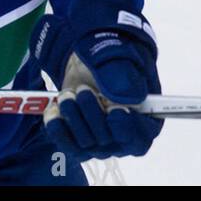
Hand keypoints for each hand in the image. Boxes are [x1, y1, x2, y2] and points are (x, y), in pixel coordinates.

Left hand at [31, 0, 162, 160]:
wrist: (90, 57)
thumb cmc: (113, 57)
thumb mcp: (119, 58)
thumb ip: (122, 76)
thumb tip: (126, 97)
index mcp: (146, 121)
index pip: (138, 141)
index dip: (125, 128)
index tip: (114, 108)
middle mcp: (123, 137)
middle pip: (107, 142)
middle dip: (92, 114)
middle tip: (84, 90)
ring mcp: (99, 140)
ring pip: (84, 144)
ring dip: (72, 116)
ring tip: (69, 94)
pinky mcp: (77, 137)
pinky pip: (65, 143)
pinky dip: (56, 127)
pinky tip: (54, 109)